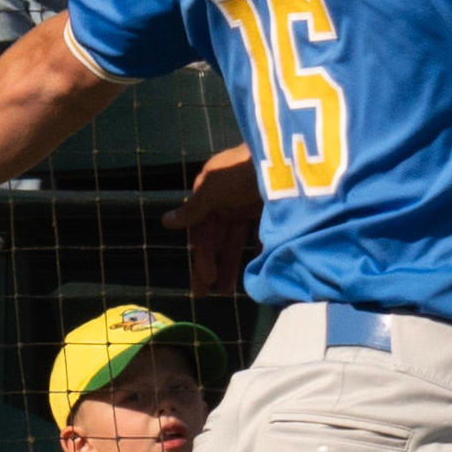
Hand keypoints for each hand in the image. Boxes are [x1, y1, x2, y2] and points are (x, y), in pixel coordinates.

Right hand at [166, 142, 262, 294]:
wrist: (285, 156)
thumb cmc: (242, 170)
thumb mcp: (213, 188)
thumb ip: (194, 208)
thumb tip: (166, 222)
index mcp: (209, 196)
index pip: (202, 233)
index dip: (202, 257)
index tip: (204, 282)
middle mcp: (226, 202)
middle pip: (217, 240)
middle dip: (213, 266)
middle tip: (209, 295)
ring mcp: (247, 206)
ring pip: (235, 241)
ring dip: (230, 264)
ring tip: (227, 290)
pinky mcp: (268, 210)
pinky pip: (258, 236)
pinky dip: (254, 252)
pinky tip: (253, 271)